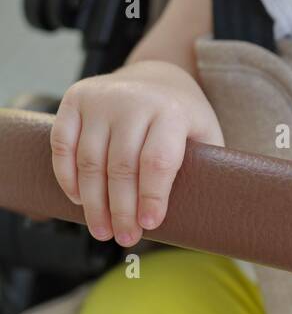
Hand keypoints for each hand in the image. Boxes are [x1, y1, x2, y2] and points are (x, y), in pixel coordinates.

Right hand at [50, 60, 223, 247]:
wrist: (157, 75)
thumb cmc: (182, 118)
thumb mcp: (205, 135)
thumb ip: (206, 169)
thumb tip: (205, 220)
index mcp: (171, 111)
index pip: (158, 160)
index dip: (153, 197)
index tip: (150, 224)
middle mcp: (134, 100)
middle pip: (121, 166)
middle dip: (121, 210)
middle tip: (125, 237)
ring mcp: (101, 98)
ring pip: (89, 160)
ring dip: (93, 203)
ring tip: (102, 230)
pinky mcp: (76, 99)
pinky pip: (62, 144)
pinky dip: (67, 176)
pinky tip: (78, 199)